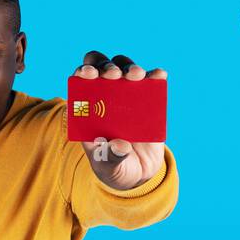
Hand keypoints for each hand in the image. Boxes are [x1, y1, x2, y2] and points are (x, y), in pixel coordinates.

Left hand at [74, 51, 167, 189]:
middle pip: (103, 68)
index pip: (81, 81)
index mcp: (88, 108)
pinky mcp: (148, 100)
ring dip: (129, 67)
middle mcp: (106, 96)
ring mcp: (128, 96)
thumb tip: (119, 145)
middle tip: (113, 75)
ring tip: (135, 76)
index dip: (83, 72)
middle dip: (106, 66)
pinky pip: (152, 82)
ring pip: (125, 69)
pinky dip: (155, 75)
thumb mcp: (108, 167)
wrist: (138, 173)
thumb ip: (110, 157)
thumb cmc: (115, 167)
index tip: (87, 74)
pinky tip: (158, 75)